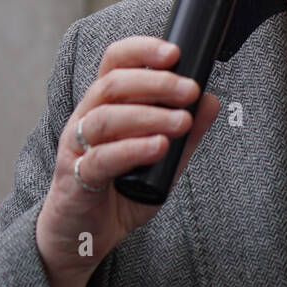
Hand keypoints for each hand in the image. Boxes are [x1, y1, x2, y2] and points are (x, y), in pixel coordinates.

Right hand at [35, 36, 220, 286]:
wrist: (80, 237)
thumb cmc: (118, 191)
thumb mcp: (161, 161)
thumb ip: (185, 134)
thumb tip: (211, 100)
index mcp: (104, 105)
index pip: (116, 61)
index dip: (142, 50)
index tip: (176, 53)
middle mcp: (86, 118)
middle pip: (113, 84)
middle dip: (155, 82)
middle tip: (189, 89)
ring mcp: (77, 147)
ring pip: (106, 117)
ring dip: (148, 115)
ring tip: (180, 122)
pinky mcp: (75, 178)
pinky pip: (101, 158)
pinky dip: (132, 149)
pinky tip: (157, 147)